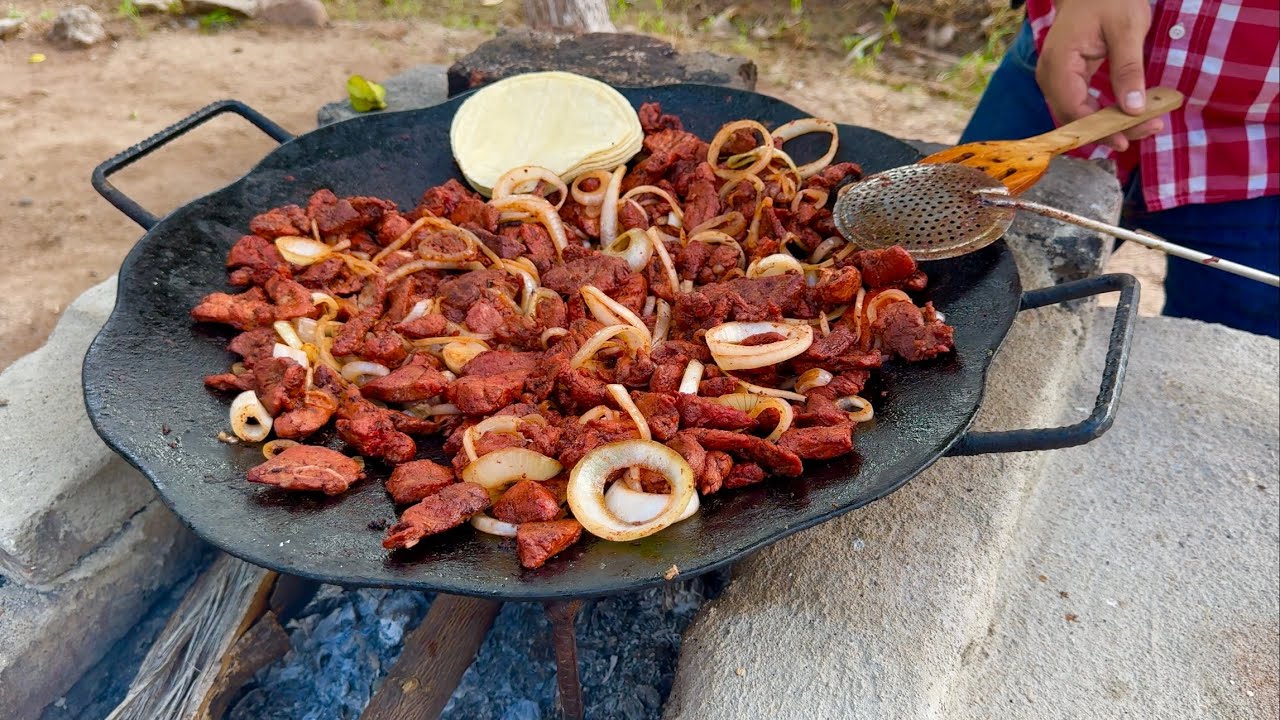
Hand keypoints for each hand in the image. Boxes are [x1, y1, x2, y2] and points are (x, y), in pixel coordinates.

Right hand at [1036, 0, 1163, 150]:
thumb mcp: (1127, 29)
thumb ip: (1128, 69)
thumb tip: (1134, 109)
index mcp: (1059, 62)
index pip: (1074, 108)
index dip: (1099, 128)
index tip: (1127, 140)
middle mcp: (1050, 76)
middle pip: (1074, 117)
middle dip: (1109, 130)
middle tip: (1149, 129)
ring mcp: (1055, 78)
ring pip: (1077, 114)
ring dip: (1108, 124)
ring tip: (1144, 125)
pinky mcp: (1065, 79)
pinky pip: (1080, 104)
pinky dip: (1103, 112)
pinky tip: (1127, 114)